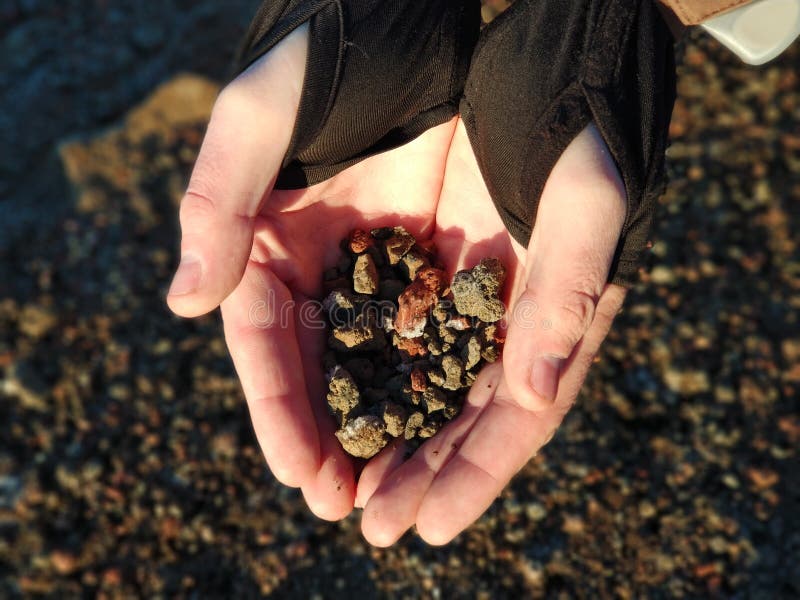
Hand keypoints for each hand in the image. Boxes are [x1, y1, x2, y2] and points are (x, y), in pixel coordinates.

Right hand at [166, 26, 459, 519]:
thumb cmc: (325, 48)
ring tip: (401, 492)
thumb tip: (183, 303)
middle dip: (333, 440)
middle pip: (321, 368)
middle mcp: (317, 264)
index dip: (279, 412)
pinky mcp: (431, 253)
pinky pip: (437, 327)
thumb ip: (219, 199)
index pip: (262, 345)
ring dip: (388, 427)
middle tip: (351, 509)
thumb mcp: (262, 113)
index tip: (304, 475)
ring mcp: (376, 263)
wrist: (404, 12)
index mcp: (262, 239)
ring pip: (380, 361)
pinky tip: (450, 427)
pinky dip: (439, 378)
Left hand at [356, 119, 628, 544]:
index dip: (476, 473)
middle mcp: (509, 309)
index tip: (431, 526)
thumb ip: (569, 292)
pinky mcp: (419, 252)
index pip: (519, 414)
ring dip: (382, 430)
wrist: (546, 44)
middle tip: (374, 528)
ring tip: (338, 491)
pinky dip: (360, 363)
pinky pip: (384, 318)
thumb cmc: (581, 115)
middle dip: (416, 469)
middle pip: (460, 406)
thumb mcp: (588, 194)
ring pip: (419, 371)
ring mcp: (463, 283)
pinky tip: (330, 406)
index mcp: (556, 311)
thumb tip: (536, 400)